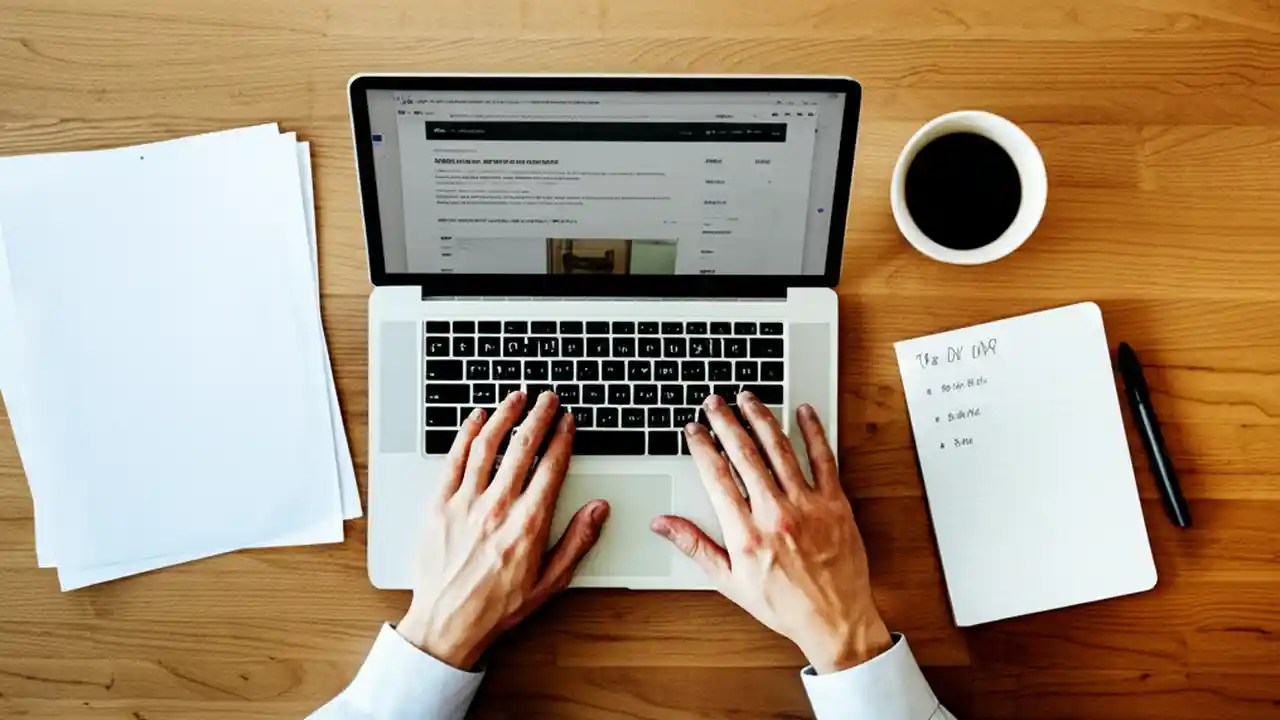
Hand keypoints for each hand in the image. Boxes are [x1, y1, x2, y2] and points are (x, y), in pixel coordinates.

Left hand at [397, 390, 608, 669]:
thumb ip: (577, 541)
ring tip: (516, 398)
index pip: (551, 466)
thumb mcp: (550, 582)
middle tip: (548, 399)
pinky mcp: (438, 505)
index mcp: (528, 524)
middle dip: (539, 416)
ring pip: (487, 445)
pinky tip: (476, 419)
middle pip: (522, 447)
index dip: (563, 438)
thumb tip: (599, 510)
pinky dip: (466, 434)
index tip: (568, 421)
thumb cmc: (497, 607)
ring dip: (504, 415)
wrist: (447, 624)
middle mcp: (497, 507)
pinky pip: (454, 460)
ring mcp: (465, 503)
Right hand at [651, 393, 891, 673]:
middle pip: (745, 454)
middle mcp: (775, 514)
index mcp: (746, 533)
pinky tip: (803, 412)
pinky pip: (824, 458)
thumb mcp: (728, 581)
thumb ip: (694, 545)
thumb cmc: (782, 605)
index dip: (702, 446)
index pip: (716, 476)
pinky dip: (813, 431)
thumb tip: (662, 524)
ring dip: (761, 418)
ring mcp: (808, 505)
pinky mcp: (835, 503)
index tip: (694, 429)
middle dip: (726, 422)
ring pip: (780, 449)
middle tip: (714, 401)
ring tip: (748, 398)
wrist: (834, 620)